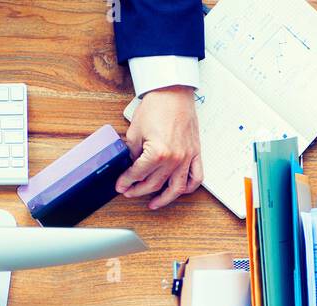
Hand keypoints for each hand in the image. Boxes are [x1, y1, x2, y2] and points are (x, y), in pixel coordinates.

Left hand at [116, 87, 201, 210]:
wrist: (173, 92)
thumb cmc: (156, 106)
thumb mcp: (135, 131)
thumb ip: (132, 152)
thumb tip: (130, 166)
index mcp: (157, 153)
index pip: (138, 174)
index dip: (126, 182)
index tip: (120, 186)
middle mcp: (174, 159)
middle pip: (154, 184)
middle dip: (138, 190)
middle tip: (129, 192)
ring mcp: (187, 157)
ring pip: (176, 188)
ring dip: (164, 199)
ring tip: (154, 203)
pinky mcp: (195, 153)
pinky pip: (196, 177)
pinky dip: (188, 188)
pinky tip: (178, 190)